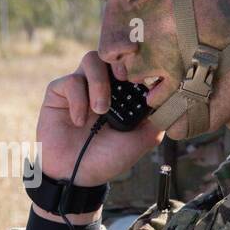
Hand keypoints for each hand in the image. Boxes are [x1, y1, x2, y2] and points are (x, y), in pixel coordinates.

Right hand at [37, 51, 163, 185]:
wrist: (74, 175)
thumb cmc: (106, 159)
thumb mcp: (139, 142)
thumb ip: (155, 121)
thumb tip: (171, 100)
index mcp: (122, 93)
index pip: (132, 65)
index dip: (139, 62)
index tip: (145, 75)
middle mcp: (102, 85)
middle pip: (112, 54)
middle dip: (119, 63)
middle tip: (124, 79)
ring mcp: (80, 87)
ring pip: (91, 60)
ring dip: (99, 83)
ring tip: (100, 109)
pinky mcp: (58, 92)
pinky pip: (70, 81)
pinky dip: (78, 100)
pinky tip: (79, 121)